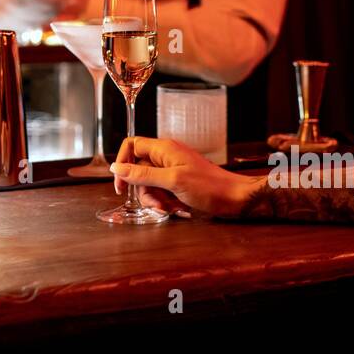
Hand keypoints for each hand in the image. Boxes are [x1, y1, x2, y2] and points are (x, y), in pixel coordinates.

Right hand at [111, 136, 263, 217]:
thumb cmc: (210, 187)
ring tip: (170, 208)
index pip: (131, 145)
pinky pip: (162, 190)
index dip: (122, 163)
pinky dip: (165, 201)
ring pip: (150, 183)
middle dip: (143, 190)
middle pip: (138, 169)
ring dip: (155, 199)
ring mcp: (173, 168)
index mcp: (163, 149)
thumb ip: (143, 174)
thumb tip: (117, 167)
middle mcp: (166, 156)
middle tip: (156, 204)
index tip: (121, 185)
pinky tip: (177, 208)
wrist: (236, 198)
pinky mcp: (179, 181)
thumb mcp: (172, 181)